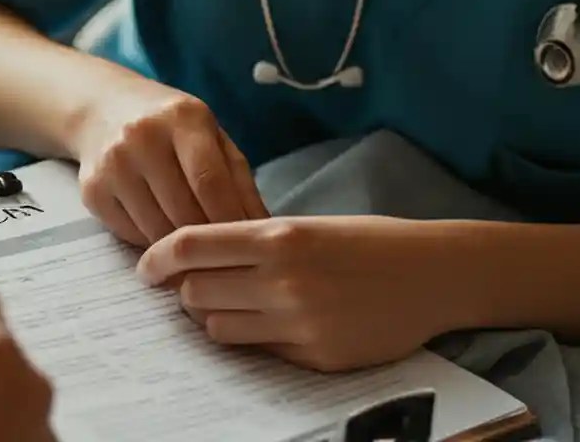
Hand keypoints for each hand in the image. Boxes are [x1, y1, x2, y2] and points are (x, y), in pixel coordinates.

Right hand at [72, 76, 267, 246]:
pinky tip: (163, 238)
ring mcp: (112, 164)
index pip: (210, 182)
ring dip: (181, 251)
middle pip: (183, 211)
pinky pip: (130, 234)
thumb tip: (262, 232)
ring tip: (198, 255)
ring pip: (156, 230)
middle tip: (226, 262)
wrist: (103, 108)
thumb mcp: (211, 137)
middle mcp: (142, 137)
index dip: (231, 222)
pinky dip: (151, 244)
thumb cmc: (171, 128)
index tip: (248, 248)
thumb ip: (239, 181)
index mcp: (182, 118)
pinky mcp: (91, 190)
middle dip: (209, 243)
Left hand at [138, 217, 467, 371]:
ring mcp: (299, 322)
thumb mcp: (305, 224)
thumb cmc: (366, 242)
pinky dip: (252, 338)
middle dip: (184, 291)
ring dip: (213, 317)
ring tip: (231, 305)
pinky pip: (257, 351)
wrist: (432, 274)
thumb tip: (191, 259)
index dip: (157, 258)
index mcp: (278, 234)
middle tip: (190, 287)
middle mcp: (283, 278)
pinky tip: (270, 322)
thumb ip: (250, 241)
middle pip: (195, 292)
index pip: (190, 246)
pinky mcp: (315, 356)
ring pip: (217, 327)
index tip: (147, 267)